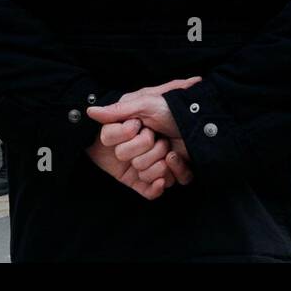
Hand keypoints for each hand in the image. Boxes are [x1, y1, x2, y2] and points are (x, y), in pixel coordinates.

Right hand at [86, 77, 200, 194]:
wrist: (201, 118)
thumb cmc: (171, 107)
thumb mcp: (144, 103)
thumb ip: (117, 110)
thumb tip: (89, 111)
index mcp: (132, 135)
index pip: (119, 149)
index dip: (132, 142)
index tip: (139, 126)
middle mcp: (141, 151)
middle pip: (134, 164)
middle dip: (150, 152)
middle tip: (160, 138)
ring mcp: (155, 164)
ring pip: (148, 177)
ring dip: (162, 165)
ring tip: (171, 151)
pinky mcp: (170, 174)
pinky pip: (162, 187)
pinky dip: (171, 175)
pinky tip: (175, 163)